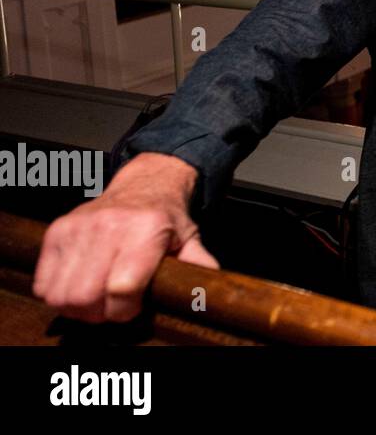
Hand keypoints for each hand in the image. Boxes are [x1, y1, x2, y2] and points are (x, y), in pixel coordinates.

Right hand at [33, 152, 218, 323]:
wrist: (144, 184)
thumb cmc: (166, 217)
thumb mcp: (189, 238)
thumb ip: (198, 264)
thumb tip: (210, 286)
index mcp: (146, 230)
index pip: (122, 288)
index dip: (125, 310)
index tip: (133, 308)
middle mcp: (109, 227)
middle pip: (85, 296)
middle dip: (98, 313)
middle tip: (111, 307)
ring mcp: (78, 228)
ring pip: (60, 294)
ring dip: (75, 307)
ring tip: (95, 298)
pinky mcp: (57, 231)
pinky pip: (43, 282)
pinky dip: (55, 292)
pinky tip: (78, 284)